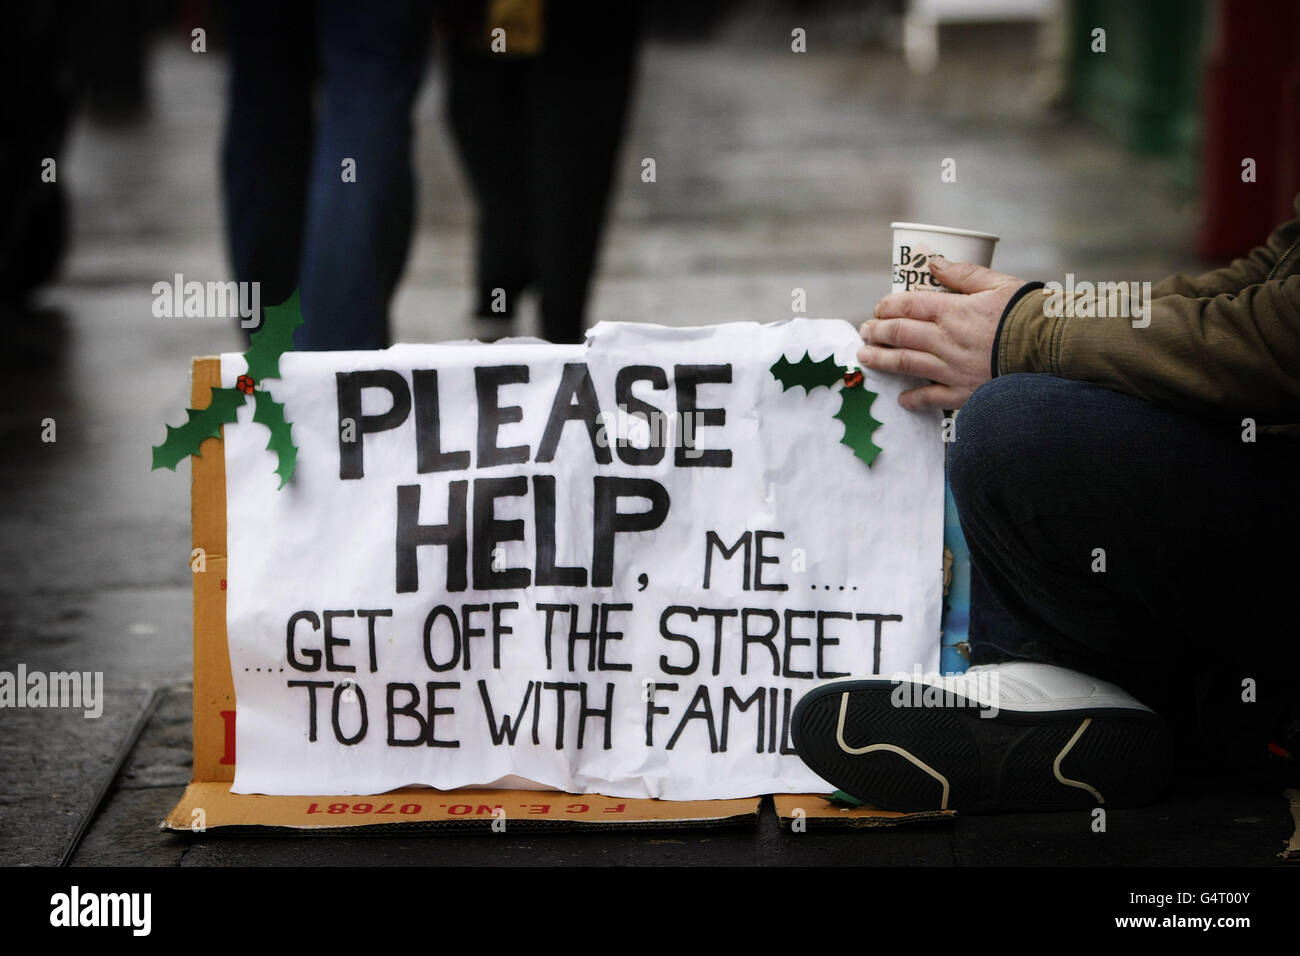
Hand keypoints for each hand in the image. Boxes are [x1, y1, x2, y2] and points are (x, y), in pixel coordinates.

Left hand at [860, 257, 1025, 410]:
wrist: (1053, 349)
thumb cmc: (1028, 313)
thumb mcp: (997, 283)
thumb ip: (962, 274)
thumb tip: (932, 263)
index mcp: (953, 311)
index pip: (907, 305)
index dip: (887, 306)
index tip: (879, 308)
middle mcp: (946, 340)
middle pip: (899, 334)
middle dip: (876, 332)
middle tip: (866, 331)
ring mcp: (952, 368)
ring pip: (906, 364)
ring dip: (881, 360)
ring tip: (866, 357)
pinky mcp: (964, 392)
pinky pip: (932, 398)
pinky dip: (913, 399)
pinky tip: (902, 399)